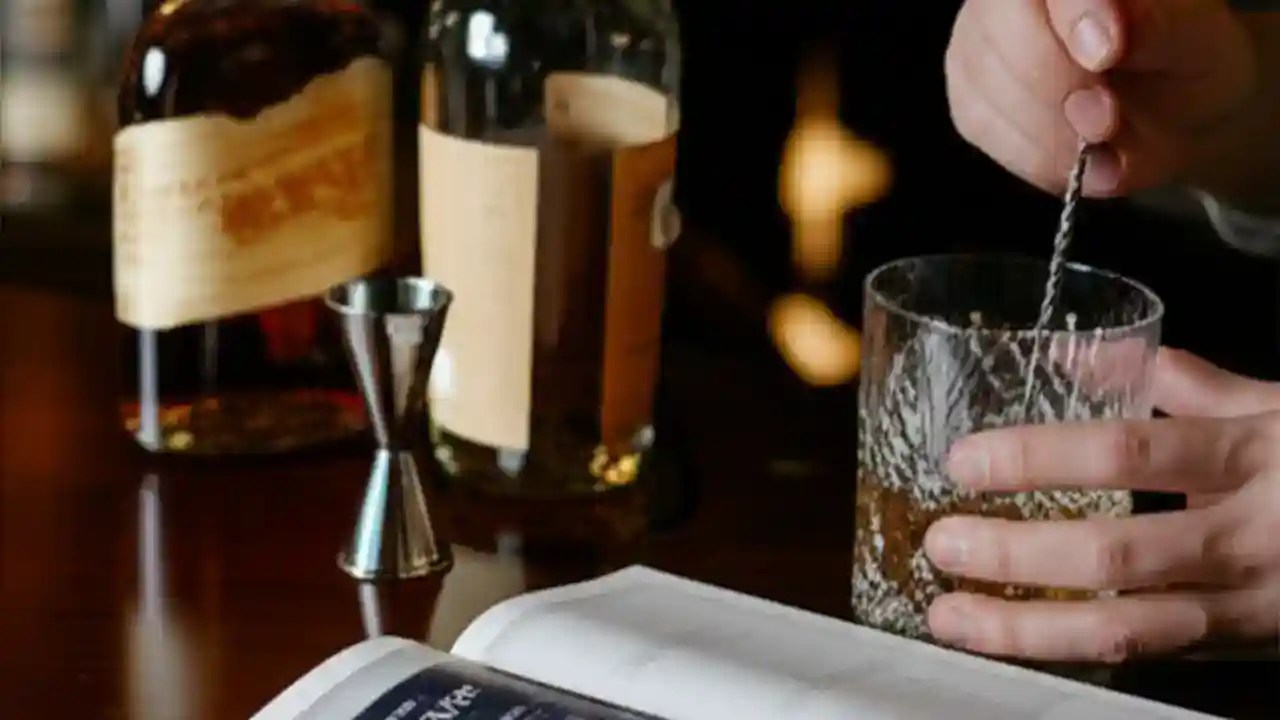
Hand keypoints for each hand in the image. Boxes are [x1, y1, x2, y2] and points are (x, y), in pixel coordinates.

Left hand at [924, 348, 1279, 661]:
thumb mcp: (1275, 406)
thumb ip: (1183, 382)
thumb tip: (1082, 350)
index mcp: (1252, 455)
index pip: (1128, 452)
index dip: (1038, 457)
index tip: (962, 461)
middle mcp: (1249, 535)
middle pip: (1116, 553)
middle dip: (1015, 555)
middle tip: (940, 544)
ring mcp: (1251, 604)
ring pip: (1128, 630)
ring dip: (1026, 630)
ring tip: (949, 617)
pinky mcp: (1248, 651)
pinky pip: (1151, 656)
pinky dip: (1073, 653)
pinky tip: (1013, 643)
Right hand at [944, 0, 1258, 197]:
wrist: (1173, 117)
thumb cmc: (1185, 65)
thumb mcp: (1197, 44)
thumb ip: (1157, 29)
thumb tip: (1105, 37)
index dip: (1074, 10)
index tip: (1107, 54)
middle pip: (1000, 26)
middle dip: (1054, 86)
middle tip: (1108, 123)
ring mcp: (979, 39)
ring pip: (984, 81)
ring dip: (1047, 133)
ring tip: (1105, 148)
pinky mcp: (968, 95)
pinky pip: (983, 125)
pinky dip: (1034, 156)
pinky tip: (1077, 160)